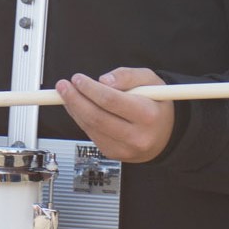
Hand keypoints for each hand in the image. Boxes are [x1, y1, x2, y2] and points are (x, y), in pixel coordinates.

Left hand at [55, 67, 174, 162]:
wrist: (165, 134)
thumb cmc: (156, 104)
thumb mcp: (150, 80)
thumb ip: (127, 75)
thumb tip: (103, 80)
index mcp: (148, 115)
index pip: (111, 101)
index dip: (89, 88)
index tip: (78, 78)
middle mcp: (137, 136)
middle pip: (96, 117)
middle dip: (75, 99)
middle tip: (63, 86)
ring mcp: (124, 148)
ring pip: (90, 127)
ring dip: (73, 109)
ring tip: (65, 93)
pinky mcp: (113, 154)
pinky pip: (91, 135)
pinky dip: (80, 119)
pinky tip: (76, 107)